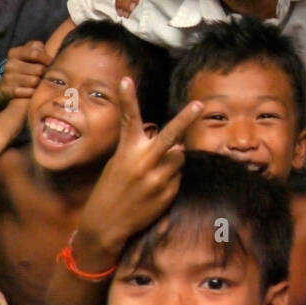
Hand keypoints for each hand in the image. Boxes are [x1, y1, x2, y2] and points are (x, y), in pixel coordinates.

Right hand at [0, 41, 50, 101]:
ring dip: (40, 84)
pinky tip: (33, 92)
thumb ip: (37, 48)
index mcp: (14, 53)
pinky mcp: (8, 91)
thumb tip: (46, 52)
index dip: (47, 58)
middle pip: (39, 69)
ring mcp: (8, 78)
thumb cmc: (24, 67)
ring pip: (35, 81)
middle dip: (45, 73)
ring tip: (40, 83)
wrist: (6, 85)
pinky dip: (34, 93)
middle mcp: (10, 64)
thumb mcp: (28, 53)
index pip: (35, 53)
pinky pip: (29, 92)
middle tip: (46, 75)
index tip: (51, 63)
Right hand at [75, 81, 203, 256]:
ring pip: (179, 156)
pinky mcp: (167, 193)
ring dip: (174, 157)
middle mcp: (143, 163)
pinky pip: (178, 176)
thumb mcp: (118, 163)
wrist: (106, 224)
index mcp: (127, 151)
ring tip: (155, 171)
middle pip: (171, 136)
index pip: (128, 119)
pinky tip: (155, 188)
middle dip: (186, 118)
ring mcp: (157, 179)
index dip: (127, 98)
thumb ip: (142, 150)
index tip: (126, 79)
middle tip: (199, 104)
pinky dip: (172, 177)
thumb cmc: (111, 189)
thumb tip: (174, 144)